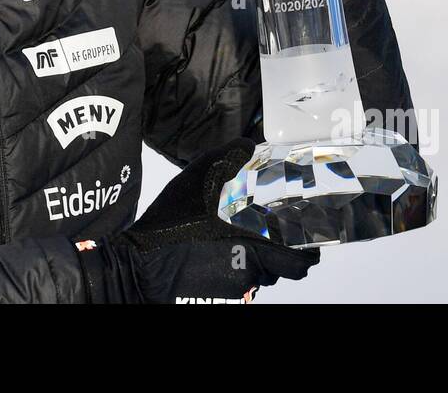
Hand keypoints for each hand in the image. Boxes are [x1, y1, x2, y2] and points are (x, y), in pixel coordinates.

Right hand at [75, 138, 318, 302]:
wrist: (137, 269)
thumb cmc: (169, 228)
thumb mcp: (196, 183)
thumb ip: (226, 159)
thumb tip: (248, 144)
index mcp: (251, 251)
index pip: (299, 264)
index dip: (308, 254)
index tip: (310, 244)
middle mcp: (247, 278)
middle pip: (276, 270)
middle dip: (274, 252)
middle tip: (264, 233)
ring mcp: (231, 294)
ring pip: (255, 278)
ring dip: (252, 261)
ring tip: (233, 241)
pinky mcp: (215, 302)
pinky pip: (235, 286)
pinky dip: (232, 272)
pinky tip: (213, 255)